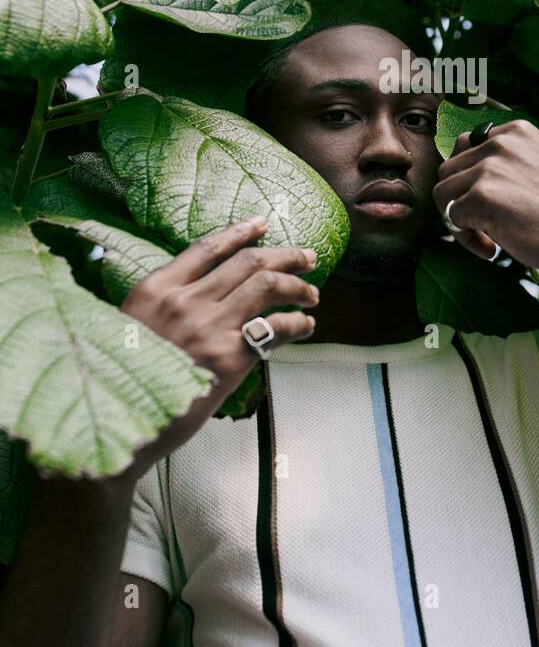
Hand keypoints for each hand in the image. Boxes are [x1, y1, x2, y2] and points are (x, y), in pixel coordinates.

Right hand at [107, 216, 319, 485]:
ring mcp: (208, 327)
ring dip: (297, 285)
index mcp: (155, 289)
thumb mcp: (130, 327)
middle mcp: (184, 301)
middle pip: (248, 261)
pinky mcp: (228, 357)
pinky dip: (297, 323)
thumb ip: (163, 306)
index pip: (207, 247)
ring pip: (267, 285)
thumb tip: (203, 294)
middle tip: (308, 257)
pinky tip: (306, 326)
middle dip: (285, 255)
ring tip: (312, 293)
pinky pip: (275, 327)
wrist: (119, 422)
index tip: (263, 223)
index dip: (241, 232)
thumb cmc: (124, 377)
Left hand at [433, 119, 538, 279]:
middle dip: (460, 201)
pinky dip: (466, 238)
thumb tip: (456, 167)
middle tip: (486, 226)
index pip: (464, 148)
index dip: (469, 181)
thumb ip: (501, 162)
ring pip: (443, 193)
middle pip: (448, 170)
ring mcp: (490, 168)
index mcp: (515, 131)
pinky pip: (451, 218)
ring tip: (488, 238)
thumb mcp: (536, 168)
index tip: (490, 204)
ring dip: (459, 220)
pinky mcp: (482, 196)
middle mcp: (500, 142)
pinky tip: (493, 248)